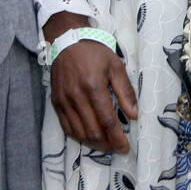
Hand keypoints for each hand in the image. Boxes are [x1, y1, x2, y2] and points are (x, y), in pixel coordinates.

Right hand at [44, 10, 136, 153]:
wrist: (67, 42)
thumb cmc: (95, 53)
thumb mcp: (116, 66)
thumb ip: (125, 92)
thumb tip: (134, 115)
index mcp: (93, 86)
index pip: (107, 120)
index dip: (116, 137)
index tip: (125, 147)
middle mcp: (76, 96)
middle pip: (92, 130)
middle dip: (106, 144)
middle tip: (117, 148)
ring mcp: (64, 101)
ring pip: (78, 132)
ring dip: (93, 143)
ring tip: (106, 145)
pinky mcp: (56, 102)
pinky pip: (66, 127)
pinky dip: (79, 137)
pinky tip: (89, 138)